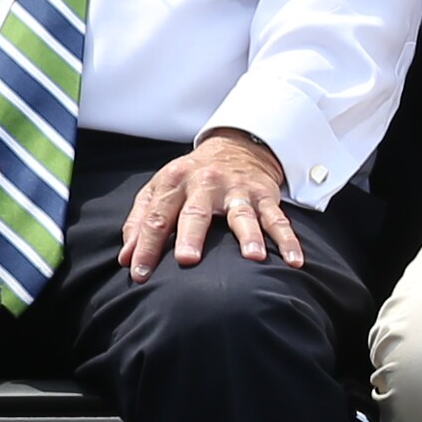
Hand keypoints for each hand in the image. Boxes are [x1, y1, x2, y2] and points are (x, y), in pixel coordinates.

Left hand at [118, 126, 299, 275]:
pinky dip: (289, 240)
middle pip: (196, 212)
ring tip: (254, 258)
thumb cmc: (191, 178)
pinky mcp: (264, 197)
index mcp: (175, 183)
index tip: (139, 275)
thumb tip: (126, 258)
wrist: (236, 147)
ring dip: (249, 236)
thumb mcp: (160, 190)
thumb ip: (140, 222)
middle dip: (192, 236)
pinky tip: (295, 262)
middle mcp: (205, 184)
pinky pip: (278, 220)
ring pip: (243, 215)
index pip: (156, 217)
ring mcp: (238, 191)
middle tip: (188, 260)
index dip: (146, 246)